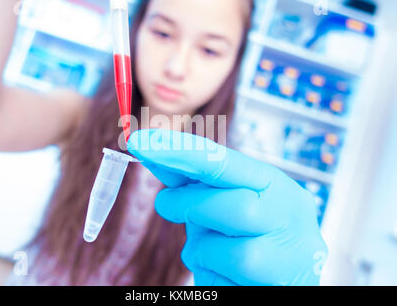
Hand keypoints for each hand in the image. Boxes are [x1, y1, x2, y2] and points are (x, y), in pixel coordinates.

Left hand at [127, 129, 327, 285]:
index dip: (181, 152)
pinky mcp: (277, 288)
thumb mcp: (224, 200)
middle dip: (190, 206)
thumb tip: (149, 150)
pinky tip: (224, 273)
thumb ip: (192, 181)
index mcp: (274, 185)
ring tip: (206, 249)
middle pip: (237, 207)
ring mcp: (290, 258)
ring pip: (235, 253)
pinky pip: (227, 282)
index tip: (141, 141)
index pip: (226, 162)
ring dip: (204, 249)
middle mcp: (289, 217)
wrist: (288, 275)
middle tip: (165, 204)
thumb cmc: (250, 231)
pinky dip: (211, 275)